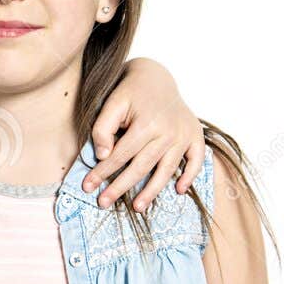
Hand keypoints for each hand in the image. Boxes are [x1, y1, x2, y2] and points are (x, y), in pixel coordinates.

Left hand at [81, 57, 205, 210]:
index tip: (87, 187)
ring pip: (166, 170)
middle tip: (103, 203)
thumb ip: (102, 128)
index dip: (102, 172)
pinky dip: (190, 176)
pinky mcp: (195, 135)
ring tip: (137, 207)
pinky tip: (179, 190)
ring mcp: (183, 135)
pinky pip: (196, 160)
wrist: (156, 76)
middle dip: (120, 187)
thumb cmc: (130, 91)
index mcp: (147, 123)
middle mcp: (168, 131)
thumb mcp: (112, 103)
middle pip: (141, 167)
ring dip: (152, 191)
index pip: (120, 155)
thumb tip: (102, 156)